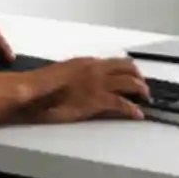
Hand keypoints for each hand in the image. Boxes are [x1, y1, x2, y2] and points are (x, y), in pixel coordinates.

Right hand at [25, 57, 149, 122]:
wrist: (32, 91)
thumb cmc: (40, 87)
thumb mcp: (63, 74)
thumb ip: (78, 76)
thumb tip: (85, 82)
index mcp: (86, 62)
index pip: (114, 62)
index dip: (126, 70)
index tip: (132, 76)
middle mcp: (95, 69)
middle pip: (127, 68)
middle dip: (138, 76)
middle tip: (143, 87)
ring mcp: (98, 83)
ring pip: (130, 82)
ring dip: (141, 89)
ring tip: (145, 97)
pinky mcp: (97, 99)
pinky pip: (122, 103)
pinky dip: (132, 109)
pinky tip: (137, 114)